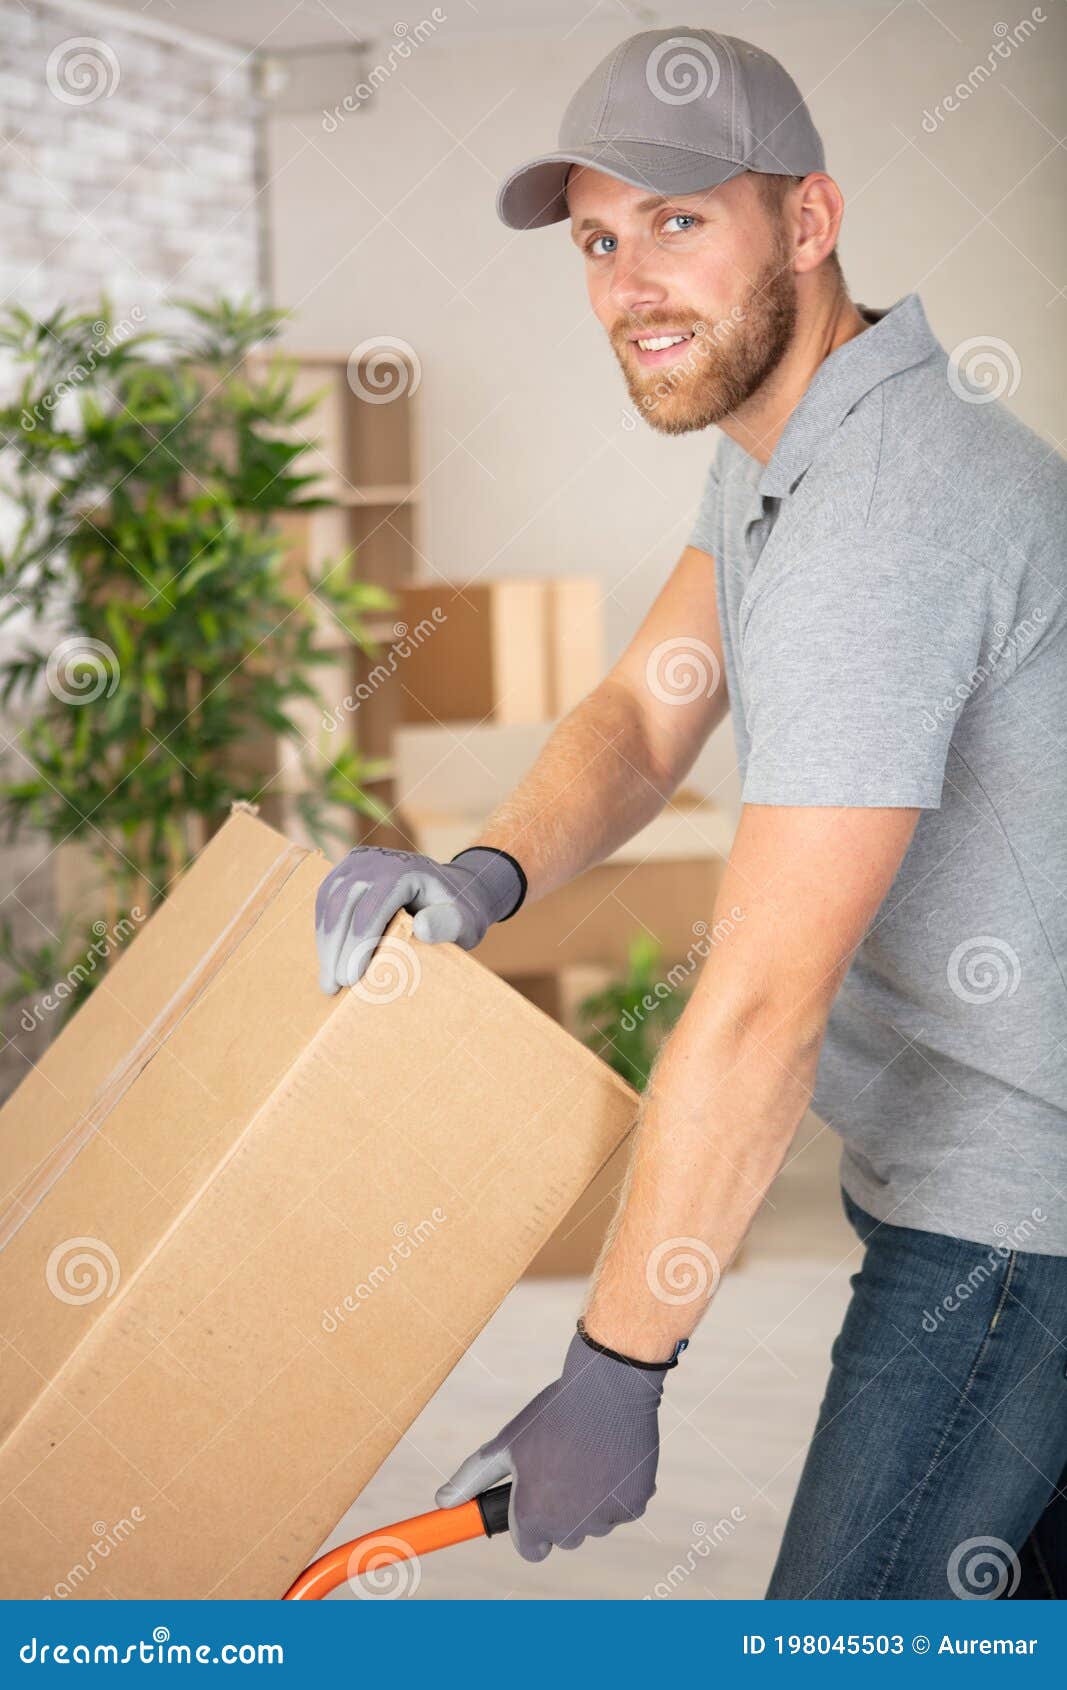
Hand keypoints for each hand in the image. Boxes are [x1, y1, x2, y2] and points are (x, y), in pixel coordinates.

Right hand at [315, 843, 523, 992]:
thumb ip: (447, 924)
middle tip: (333, 986)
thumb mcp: (464, 921)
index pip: (373, 908)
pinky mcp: (348, 870)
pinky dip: (325, 930)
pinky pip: (327, 899)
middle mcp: (378, 860)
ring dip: (326, 942)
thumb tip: (421, 928)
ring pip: (330, 901)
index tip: (351, 978)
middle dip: (336, 948)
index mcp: (405, 870)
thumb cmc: (458, 911)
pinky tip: (329, 957)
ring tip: (327, 980)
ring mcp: (359, 862)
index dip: (358, 944)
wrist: (453, 889)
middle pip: (345, 904)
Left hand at [434, 1331, 666, 1561]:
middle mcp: (569, 1527)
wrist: (608, 1388)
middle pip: (563, 1538)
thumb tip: (441, 1500)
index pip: (530, 1550)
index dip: (529, 1528)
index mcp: (534, 1516)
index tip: (534, 1504)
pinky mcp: (635, 1505)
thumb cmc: (552, 1414)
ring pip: (595, 1523)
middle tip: (562, 1468)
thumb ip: (472, 1478)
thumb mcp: (508, 1443)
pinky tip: (612, 1456)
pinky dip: (618, 1489)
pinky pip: (622, 1508)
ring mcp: (605, 1519)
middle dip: (561, 1512)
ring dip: (591, 1501)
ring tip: (588, 1455)